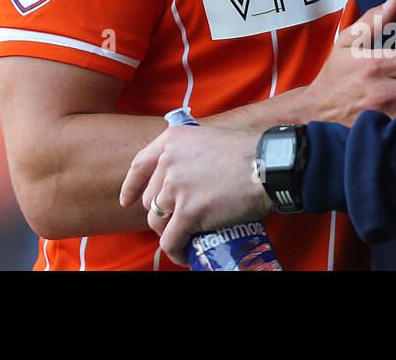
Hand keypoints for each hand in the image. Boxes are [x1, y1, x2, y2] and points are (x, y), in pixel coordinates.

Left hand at [120, 124, 272, 266]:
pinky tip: (183, 255)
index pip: (138, 166)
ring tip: (182, 237)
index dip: (131, 187)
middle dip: (161, 213)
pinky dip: (175, 251)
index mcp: (170, 141)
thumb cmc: (247, 151)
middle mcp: (168, 162)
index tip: (127, 200)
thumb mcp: (207, 139)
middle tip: (177, 221)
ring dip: (168, 233)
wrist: (268, 163)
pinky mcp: (189, 212)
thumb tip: (182, 178)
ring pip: (157, 221)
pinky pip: (170, 240)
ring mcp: (176, 187)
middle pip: (150, 198)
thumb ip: (188, 155)